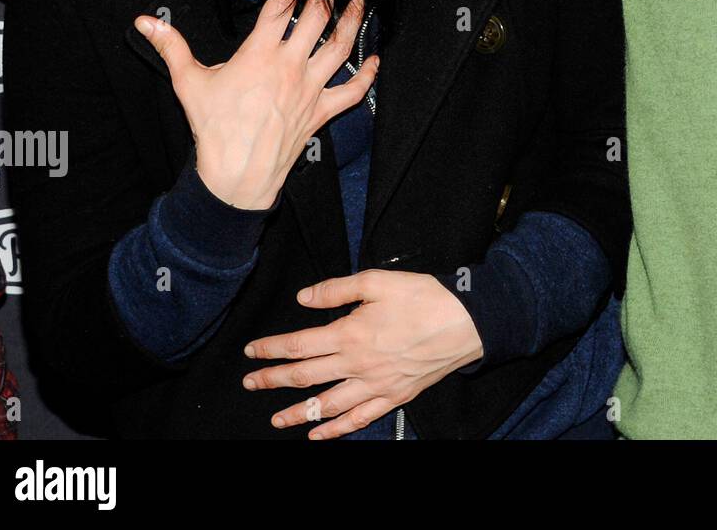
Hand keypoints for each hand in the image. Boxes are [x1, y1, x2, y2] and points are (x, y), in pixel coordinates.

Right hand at [133, 0, 378, 209]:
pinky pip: (352, 92)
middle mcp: (290, 66)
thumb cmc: (214, 129)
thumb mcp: (188, 82)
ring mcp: (310, 88)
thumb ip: (170, 47)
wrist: (236, 174)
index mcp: (260, 54)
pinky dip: (366, 75)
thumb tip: (145, 23)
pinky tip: (374, 60)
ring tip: (359, 0)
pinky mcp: (321, 111)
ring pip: (340, 47)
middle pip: (317, 18)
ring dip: (353, 21)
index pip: (280, 4)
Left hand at [241, 270, 484, 437]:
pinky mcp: (394, 396)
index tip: (252, 351)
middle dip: (273, 381)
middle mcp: (357, 364)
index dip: (272, 349)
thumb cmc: (423, 297)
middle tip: (250, 383)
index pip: (299, 345)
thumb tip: (305, 298)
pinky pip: (358, 418)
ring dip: (298, 412)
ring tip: (277, 419)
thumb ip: (337, 289)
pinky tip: (318, 435)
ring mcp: (375, 384)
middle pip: (305, 377)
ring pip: (327, 404)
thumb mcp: (377, 281)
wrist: (465, 322)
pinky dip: (335, 430)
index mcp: (350, 333)